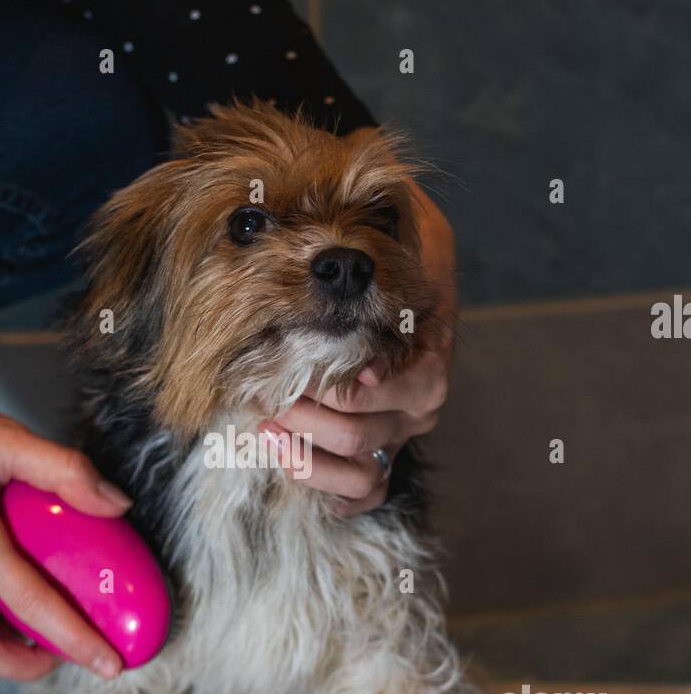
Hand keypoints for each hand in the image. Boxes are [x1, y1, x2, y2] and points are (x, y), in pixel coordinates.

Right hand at [0, 348, 130, 680]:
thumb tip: (116, 504)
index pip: (32, 609)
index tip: (110, 665)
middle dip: (27, 666)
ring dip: (2, 640)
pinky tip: (8, 580)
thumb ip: (67, 471)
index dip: (77, 642)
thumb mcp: (4, 436)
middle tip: (69, 652)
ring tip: (43, 623)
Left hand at [260, 183, 456, 514]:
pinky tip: (285, 459)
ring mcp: (394, 425)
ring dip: (307, 451)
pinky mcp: (369, 453)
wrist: (351, 252)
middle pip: (380, 431)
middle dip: (319, 419)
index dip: (367, 390)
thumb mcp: (388, 203)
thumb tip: (332, 202)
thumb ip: (373, 200)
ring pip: (363, 465)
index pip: (414, 385)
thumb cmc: (369, 228)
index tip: (324, 379)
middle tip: (270, 397)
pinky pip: (360, 493)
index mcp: (431, 340)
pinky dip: (324, 487)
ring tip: (263, 422)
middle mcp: (417, 390)